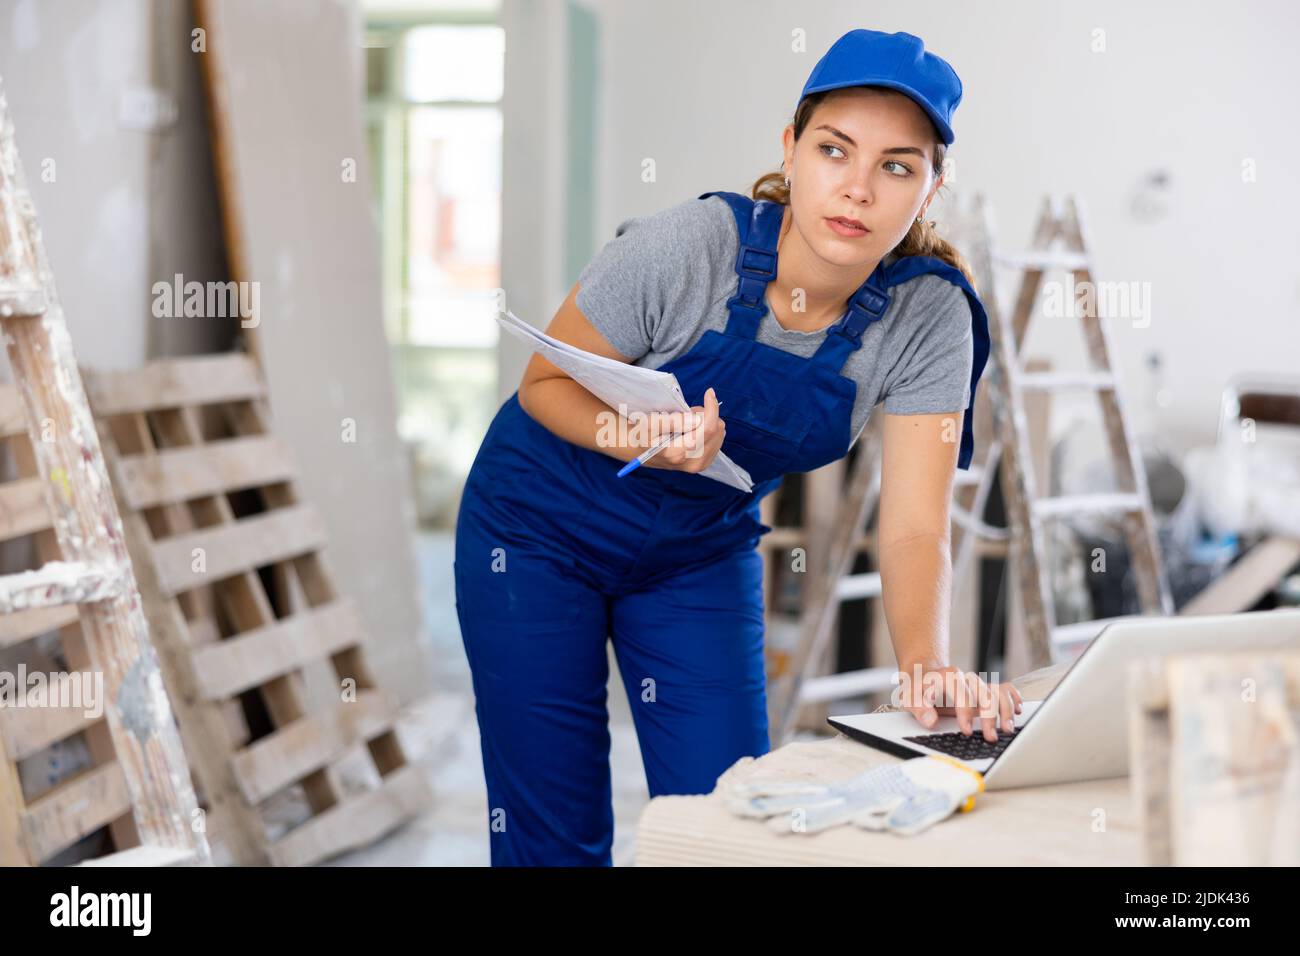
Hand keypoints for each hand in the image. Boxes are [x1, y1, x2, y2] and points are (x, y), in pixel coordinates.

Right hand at [642, 387, 724, 473]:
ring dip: (707, 422)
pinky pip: (718, 439)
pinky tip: (693, 431)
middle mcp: (693, 462)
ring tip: (687, 422)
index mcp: (679, 453)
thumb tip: (697, 418)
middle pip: (716, 429)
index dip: (711, 408)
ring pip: (720, 433)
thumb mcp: (650, 424)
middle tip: (686, 414)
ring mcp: (700, 465)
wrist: (642, 452)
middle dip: (705, 415)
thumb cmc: (644, 435)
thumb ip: (673, 421)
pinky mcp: (704, 463)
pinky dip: (708, 430)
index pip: (708, 429)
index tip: (709, 392)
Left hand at [895, 661, 1022, 741]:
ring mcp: (977, 683)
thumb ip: (919, 708)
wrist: (923, 674)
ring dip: (1006, 710)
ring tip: (1007, 729)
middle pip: (985, 695)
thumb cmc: (917, 687)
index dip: (966, 713)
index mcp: (948, 677)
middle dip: (990, 717)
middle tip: (990, 737)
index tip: (966, 730)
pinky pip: (1004, 688)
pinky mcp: (984, 689)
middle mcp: (966, 678)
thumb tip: (931, 721)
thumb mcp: (909, 697)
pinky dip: (1013, 698)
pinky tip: (1017, 710)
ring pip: (998, 692)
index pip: (962, 694)